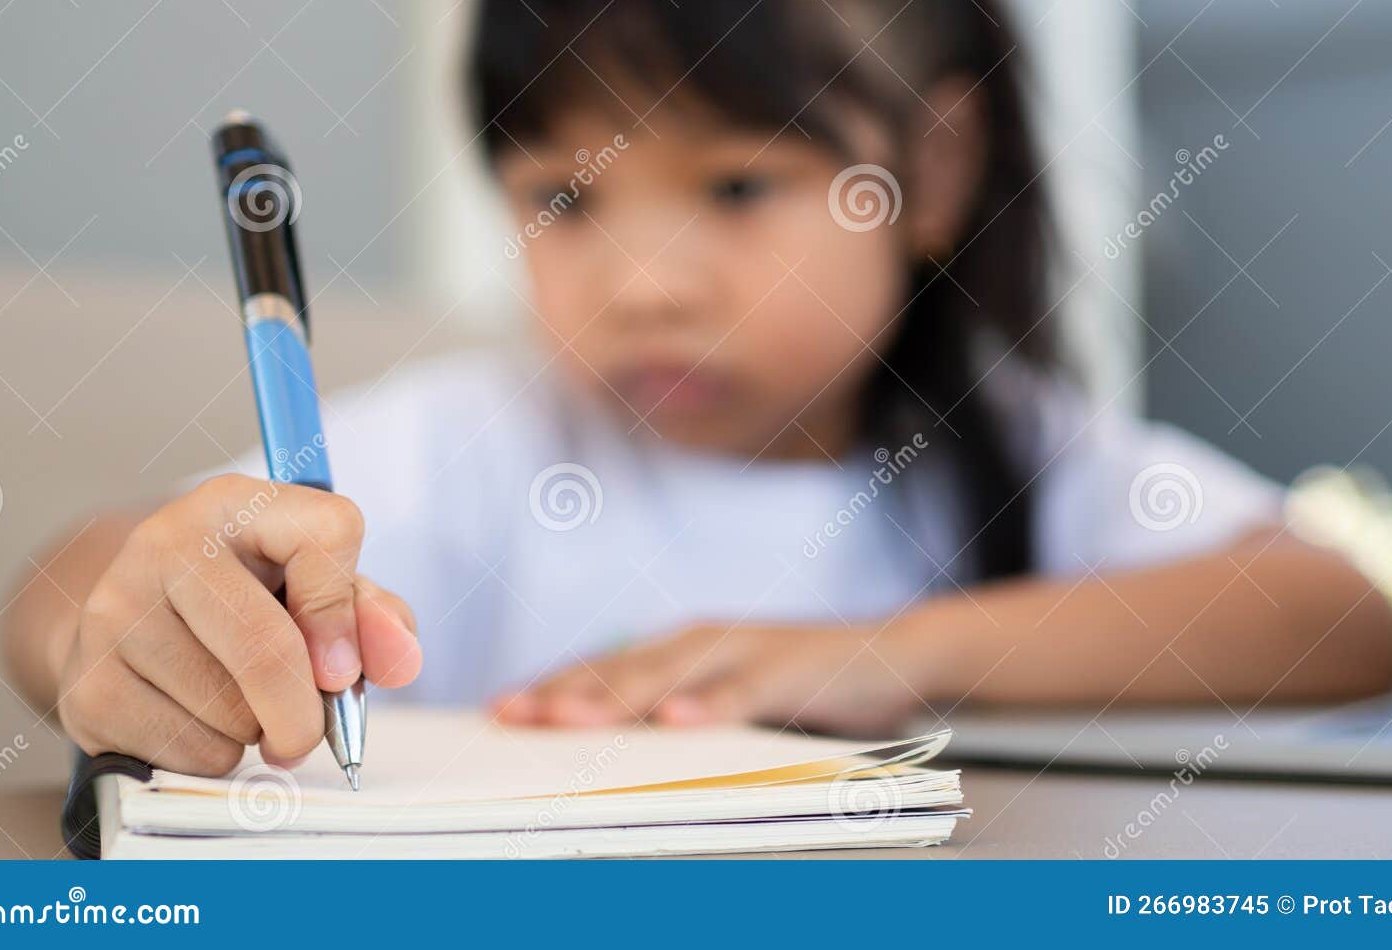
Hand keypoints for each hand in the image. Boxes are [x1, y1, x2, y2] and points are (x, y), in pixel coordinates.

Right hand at [54, 474, 421, 774]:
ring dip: (255, 732)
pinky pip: (184, 748)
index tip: (342, 669)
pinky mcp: (87, 681)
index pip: (330, 534)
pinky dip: (213, 756)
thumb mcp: (318, 587)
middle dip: (305, 712)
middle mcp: (167, 541)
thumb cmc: (246, 600)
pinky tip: (197, 719)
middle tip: (308, 731)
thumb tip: (402, 661)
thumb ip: (374, 616)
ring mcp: (115, 610)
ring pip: (228, 710)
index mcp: (237, 502)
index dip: (349, 616)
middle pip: (268, 648)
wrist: (132, 622)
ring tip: (238, 702)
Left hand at [491, 621, 926, 735]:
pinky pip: (744, 691)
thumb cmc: (798, 684)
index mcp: (680, 651)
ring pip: (669, 675)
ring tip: (571, 719)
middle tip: (512, 716)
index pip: (603, 671)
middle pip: (620, 670)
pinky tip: (678, 721)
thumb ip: (674, 716)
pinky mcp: (787, 668)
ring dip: (618, 697)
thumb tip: (608, 750)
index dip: (552, 689)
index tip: (500, 712)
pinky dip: (710, 705)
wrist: (891, 655)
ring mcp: (743, 650)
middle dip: (563, 694)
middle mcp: (702, 642)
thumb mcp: (727, 700)